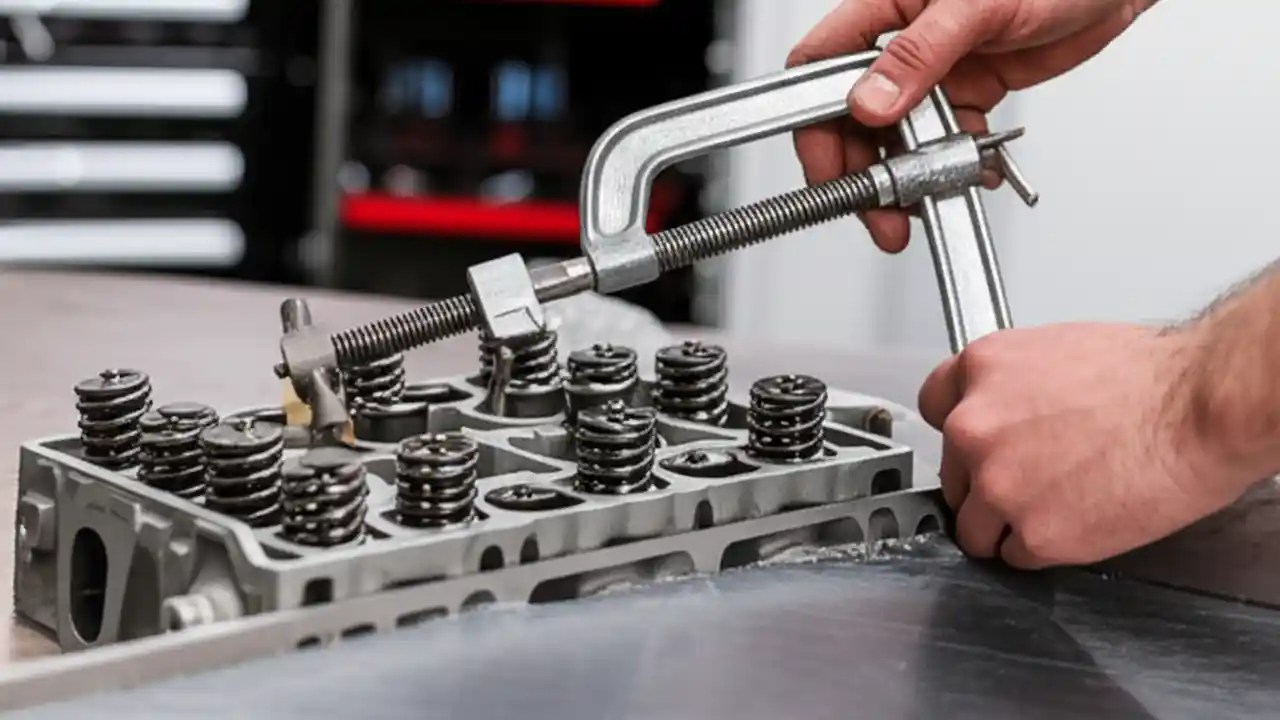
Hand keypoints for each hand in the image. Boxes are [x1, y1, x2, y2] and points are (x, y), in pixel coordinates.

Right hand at [788, 0, 1156, 252]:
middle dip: (859, 168)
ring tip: (922, 202)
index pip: (821, 67)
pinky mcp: (968, 89)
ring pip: (896, 136)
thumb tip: (872, 99)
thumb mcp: (979, 4)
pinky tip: (968, 175)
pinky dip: (952, 164)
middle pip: (852, 116)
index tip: (829, 163)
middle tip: (877, 206)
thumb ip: (920, 53)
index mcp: (885, 6)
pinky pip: (944, 138)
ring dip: (906, 175)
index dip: (814, 120)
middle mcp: (902, 41)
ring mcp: (935, 70)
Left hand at [918, 323, 1259, 568]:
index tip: (975, 446)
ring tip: (1055, 506)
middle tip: (1034, 478)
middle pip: (952, 474)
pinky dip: (1041, 548)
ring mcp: (998, 484)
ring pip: (974, 526)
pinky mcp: (1033, 533)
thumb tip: (1003, 408)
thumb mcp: (1055, 351)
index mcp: (981, 371)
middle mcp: (974, 427)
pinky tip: (1077, 522)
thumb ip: (1010, 385)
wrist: (1196, 411)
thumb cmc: (1149, 378)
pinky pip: (1016, 555)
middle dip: (984, 482)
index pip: (933, 408)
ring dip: (1003, 524)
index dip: (961, 432)